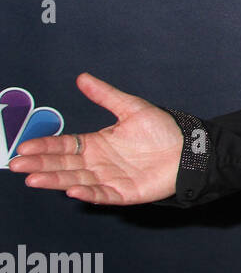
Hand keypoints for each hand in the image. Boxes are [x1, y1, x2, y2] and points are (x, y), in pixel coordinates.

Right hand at [10, 73, 182, 204]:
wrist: (190, 149)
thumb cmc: (164, 130)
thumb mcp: (131, 108)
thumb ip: (105, 95)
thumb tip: (82, 78)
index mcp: (97, 143)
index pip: (64, 145)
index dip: (45, 146)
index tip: (25, 146)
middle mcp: (99, 163)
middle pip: (63, 164)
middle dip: (40, 164)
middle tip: (18, 164)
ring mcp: (110, 179)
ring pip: (76, 179)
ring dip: (55, 179)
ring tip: (34, 178)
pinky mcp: (124, 193)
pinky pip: (102, 194)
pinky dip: (88, 192)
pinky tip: (72, 189)